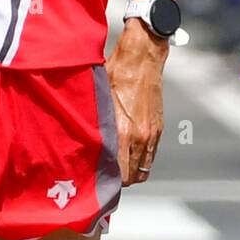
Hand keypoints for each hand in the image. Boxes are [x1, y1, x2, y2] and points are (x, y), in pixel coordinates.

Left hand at [105, 18, 166, 185]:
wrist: (143, 57)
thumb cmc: (116, 73)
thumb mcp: (99, 98)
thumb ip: (94, 124)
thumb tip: (80, 145)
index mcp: (123, 132)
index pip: (120, 175)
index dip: (108, 182)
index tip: (97, 180)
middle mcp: (141, 137)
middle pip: (132, 177)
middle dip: (119, 180)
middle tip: (105, 174)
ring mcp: (152, 133)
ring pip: (144, 169)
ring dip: (131, 171)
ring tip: (117, 166)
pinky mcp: (158, 128)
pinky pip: (150, 155)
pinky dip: (140, 159)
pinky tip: (128, 151)